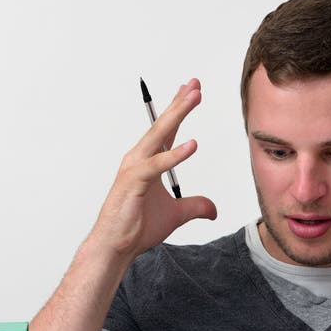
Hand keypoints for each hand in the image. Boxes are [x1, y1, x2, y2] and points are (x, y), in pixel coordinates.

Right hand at [89, 78, 216, 261]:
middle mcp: (139, 159)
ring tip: (193, 98)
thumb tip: (213, 210)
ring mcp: (135, 169)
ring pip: (158, 136)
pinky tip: (192, 145)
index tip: (191, 91)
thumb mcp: (176, 215)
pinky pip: (157, 166)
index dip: (178, 110)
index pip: (166, 131)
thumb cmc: (137, 227)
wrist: (117, 245)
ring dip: (176, 115)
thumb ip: (195, 207)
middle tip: (195, 84)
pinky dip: (174, 155)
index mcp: (148, 163)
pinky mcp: (134, 183)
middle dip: (179, 103)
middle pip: (162, 125)